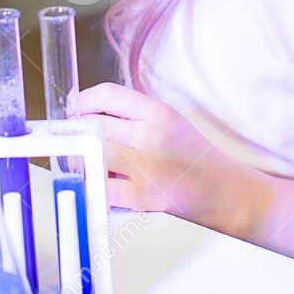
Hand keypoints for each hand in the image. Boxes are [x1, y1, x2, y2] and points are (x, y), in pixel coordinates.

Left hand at [75, 83, 265, 227]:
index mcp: (159, 113)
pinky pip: (100, 189)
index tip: (74, 106)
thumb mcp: (169, 120)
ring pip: (92, 157)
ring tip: (83, 158)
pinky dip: (93, 184)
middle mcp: (152, 137)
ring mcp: (145, 169)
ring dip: (80, 158)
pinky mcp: (141, 199)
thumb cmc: (191, 154)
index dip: (82, 99)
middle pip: (93, 126)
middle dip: (74, 130)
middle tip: (70, 134)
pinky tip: (98, 180)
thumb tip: (81, 108)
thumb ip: (131, 114)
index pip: (107, 95)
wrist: (222, 190)